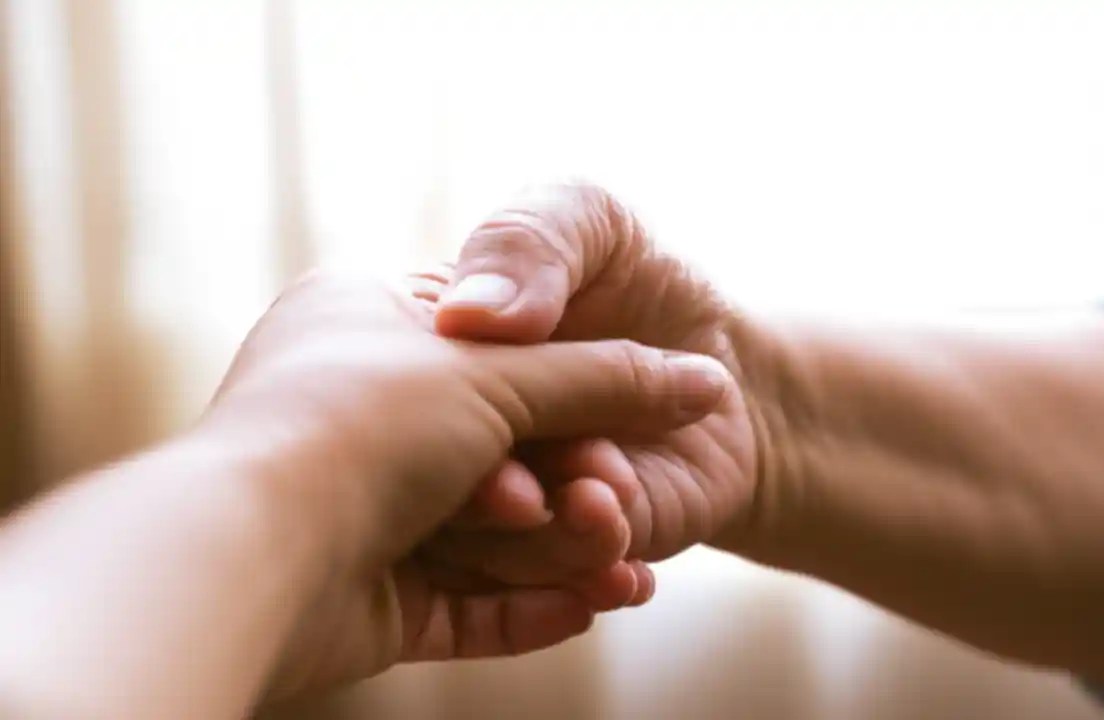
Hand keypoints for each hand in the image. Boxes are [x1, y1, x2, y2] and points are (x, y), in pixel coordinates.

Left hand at [200, 269, 731, 696]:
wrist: (252, 560)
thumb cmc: (357, 423)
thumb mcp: (493, 374)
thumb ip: (601, 374)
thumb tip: (704, 381)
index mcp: (372, 321)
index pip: (498, 341)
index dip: (570, 375)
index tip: (638, 398)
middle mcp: (363, 408)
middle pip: (503, 446)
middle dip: (572, 480)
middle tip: (615, 498)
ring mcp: (363, 505)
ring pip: (492, 533)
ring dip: (563, 552)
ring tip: (623, 571)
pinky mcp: (371, 595)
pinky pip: (468, 602)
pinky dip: (529, 606)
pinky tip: (592, 604)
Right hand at [428, 183, 764, 584]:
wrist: (734, 374)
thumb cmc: (642, 280)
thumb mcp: (587, 221)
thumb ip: (527, 242)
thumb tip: (473, 314)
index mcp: (423, 346)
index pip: (388, 384)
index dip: (421, 408)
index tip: (477, 418)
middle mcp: (441, 431)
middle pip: (424, 479)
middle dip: (482, 493)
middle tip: (525, 495)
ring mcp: (493, 500)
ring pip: (483, 545)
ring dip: (543, 533)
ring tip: (605, 496)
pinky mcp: (550, 553)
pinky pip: (544, 583)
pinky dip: (584, 560)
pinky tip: (626, 543)